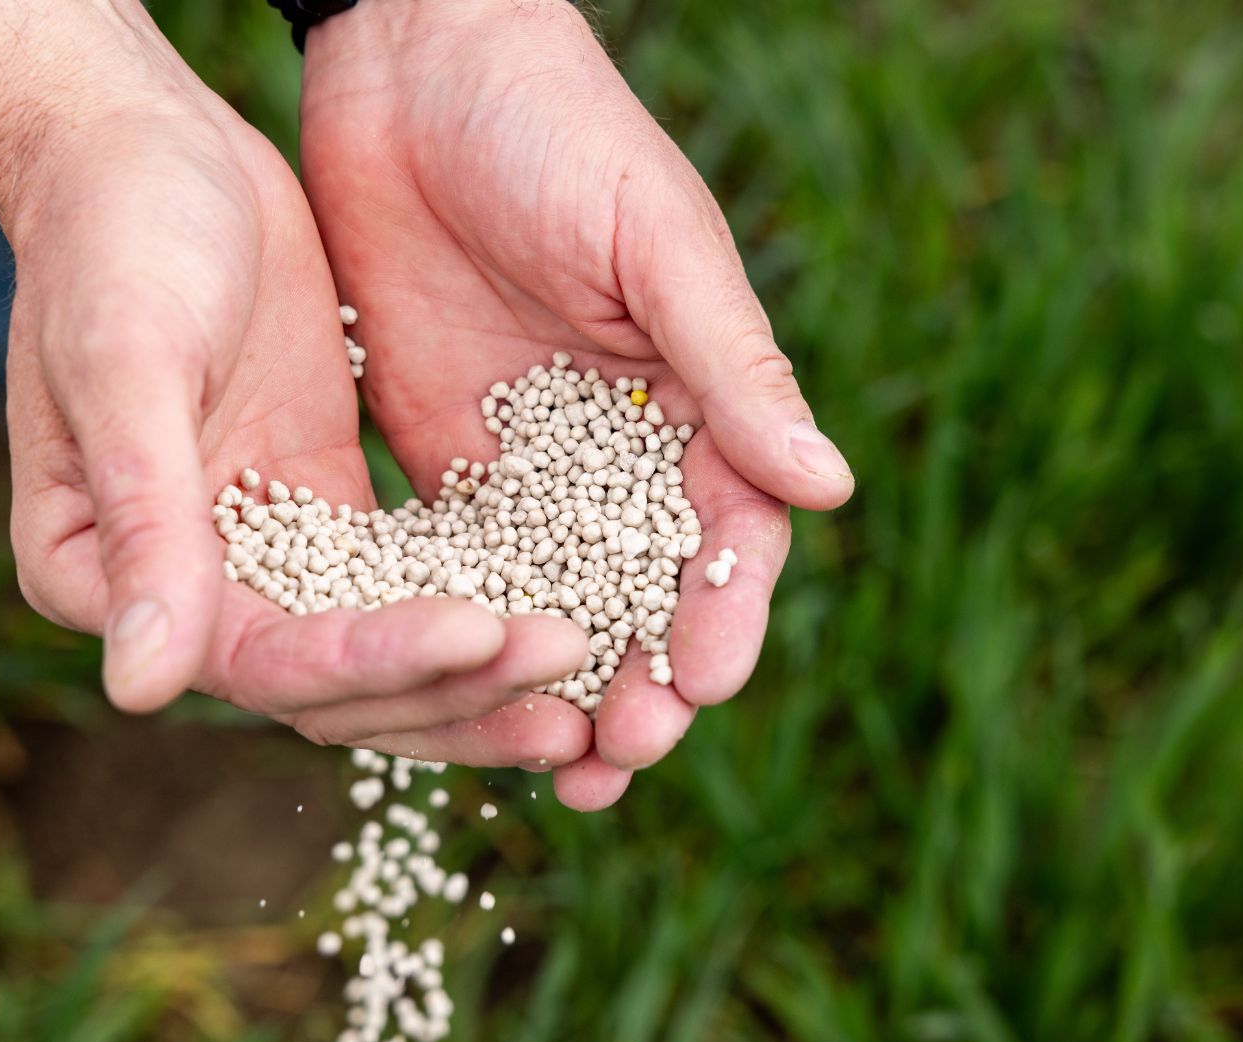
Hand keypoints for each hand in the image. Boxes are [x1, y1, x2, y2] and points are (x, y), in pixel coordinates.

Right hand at [0, 5, 591, 763]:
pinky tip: (573, 610)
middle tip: (571, 668)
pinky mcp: (335, 509)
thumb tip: (143, 687)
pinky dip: (485, 605)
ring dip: (484, 673)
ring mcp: (273, 554)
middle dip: (456, 686)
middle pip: (342, 686)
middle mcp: (192, 591)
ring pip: (391, 654)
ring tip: (589, 668)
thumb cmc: (113, 238)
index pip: (265, 660)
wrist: (150, 150)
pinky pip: (417, 583)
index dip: (376, 659)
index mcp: (107, 577)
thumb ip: (145, 520)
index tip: (483, 631)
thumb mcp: (127, 365)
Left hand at [300, 0, 854, 807]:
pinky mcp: (446, 459)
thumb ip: (734, 371)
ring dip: (561, 686)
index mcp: (699, 401)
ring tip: (556, 770)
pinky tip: (456, 702)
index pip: (730, 537)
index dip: (723, 618)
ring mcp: (533, 462)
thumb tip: (832, 493)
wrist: (411, 63)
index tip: (704, 687)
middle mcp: (624, 450)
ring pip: (560, 603)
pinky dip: (468, 638)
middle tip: (619, 756)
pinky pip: (462, 567)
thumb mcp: (655, 245)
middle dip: (642, 679)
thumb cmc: (557, 129)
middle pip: (647, 594)